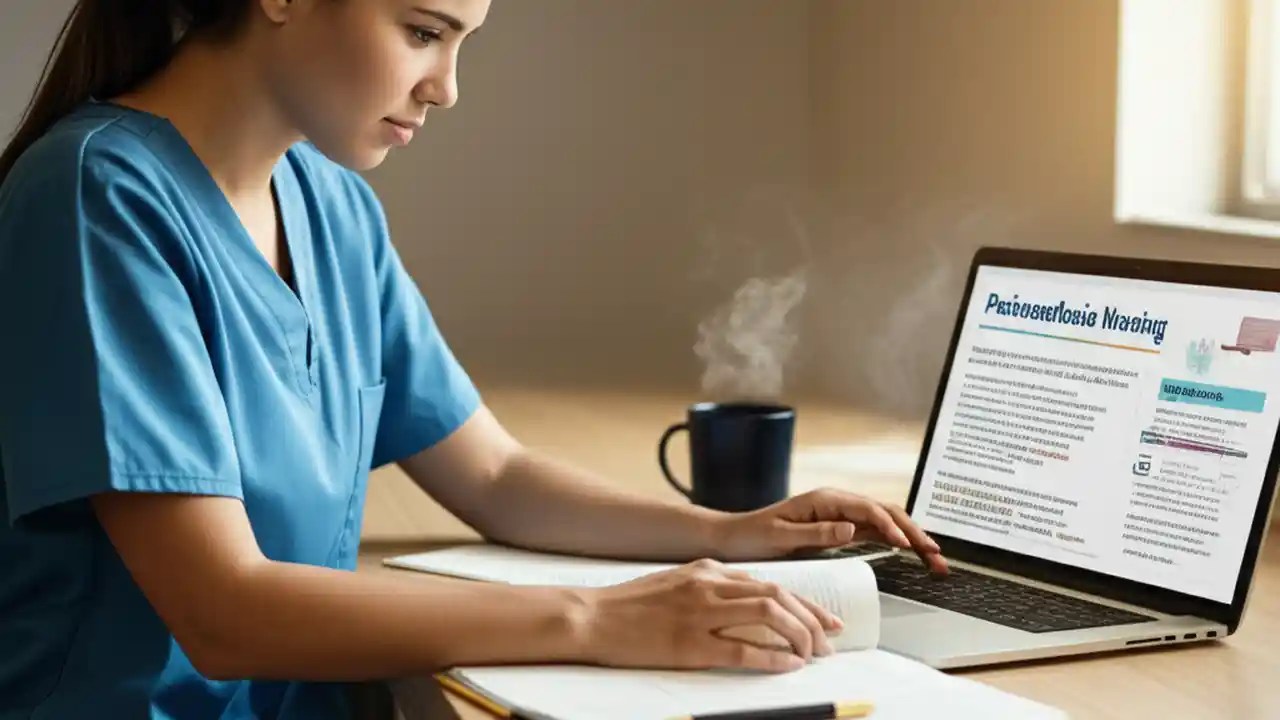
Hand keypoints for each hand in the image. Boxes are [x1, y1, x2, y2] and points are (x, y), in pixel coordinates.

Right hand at [576, 558, 842, 672]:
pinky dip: (772, 658)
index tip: (825, 620)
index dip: (805, 603)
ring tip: (812, 655)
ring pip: (769, 615)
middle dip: (811, 620)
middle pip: (778, 595)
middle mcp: (709, 585)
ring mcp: (700, 613)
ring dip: (799, 636)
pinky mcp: (690, 644)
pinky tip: (788, 667)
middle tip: (829, 642)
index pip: (770, 582)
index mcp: (707, 569)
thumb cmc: (631, 605)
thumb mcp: (676, 582)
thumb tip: (748, 601)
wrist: (592, 617)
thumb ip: (711, 587)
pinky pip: (743, 649)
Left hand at [711, 488, 947, 572]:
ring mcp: (841, 516)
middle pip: (885, 512)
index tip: (906, 545)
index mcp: (825, 500)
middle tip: (936, 555)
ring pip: (886, 522)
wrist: (735, 538)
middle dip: (913, 531)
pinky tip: (914, 553)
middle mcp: (837, 504)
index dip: (889, 526)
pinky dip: (897, 542)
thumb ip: (816, 533)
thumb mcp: (781, 537)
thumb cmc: (753, 536)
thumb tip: (850, 529)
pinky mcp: (840, 530)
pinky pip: (876, 533)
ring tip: (935, 558)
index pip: (867, 509)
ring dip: (912, 538)